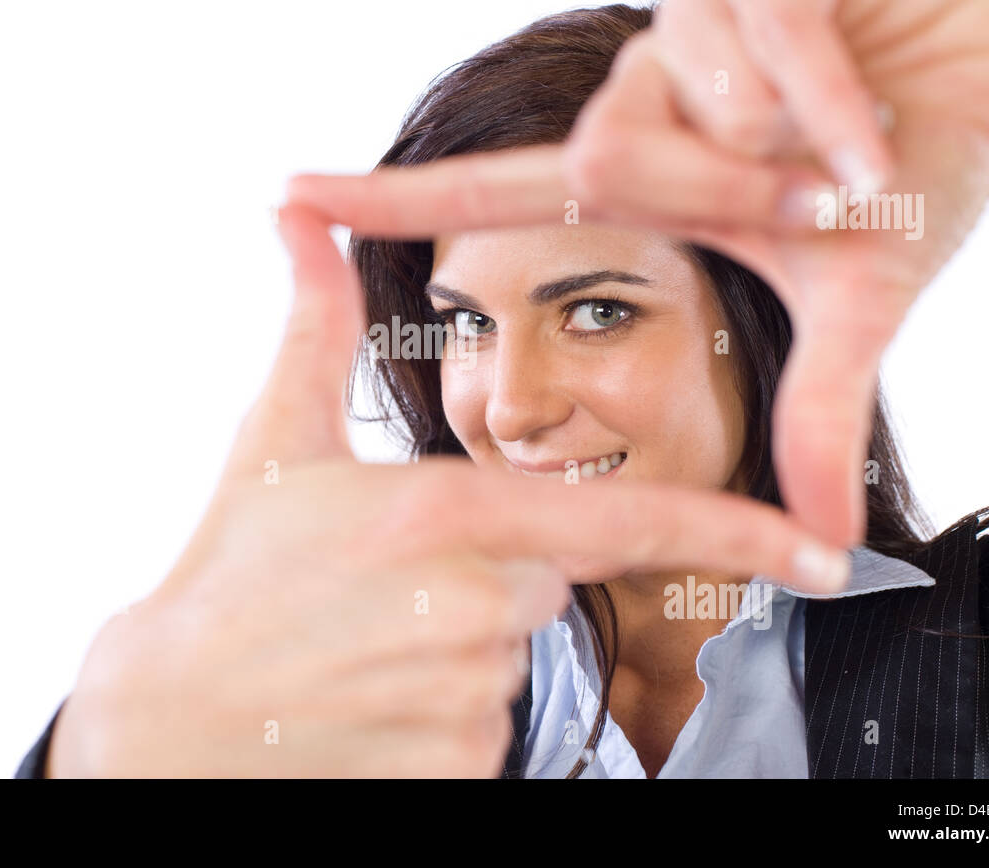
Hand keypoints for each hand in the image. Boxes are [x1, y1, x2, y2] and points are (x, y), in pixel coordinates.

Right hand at [47, 203, 848, 777]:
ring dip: (459, 640)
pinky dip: (443, 709)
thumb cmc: (228, 572)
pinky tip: (367, 697)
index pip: (625, 523)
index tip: (821, 553)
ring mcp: (467, 702)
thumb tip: (298, 218)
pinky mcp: (455, 770)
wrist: (167, 717)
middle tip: (387, 578)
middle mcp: (473, 610)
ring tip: (362, 641)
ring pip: (514, 654)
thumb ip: (315, 323)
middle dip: (494, 568)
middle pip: (548, 578)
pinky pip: (489, 728)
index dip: (735, 533)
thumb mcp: (276, 440)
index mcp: (449, 518)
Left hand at [282, 0, 988, 548]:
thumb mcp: (853, 303)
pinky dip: (830, 87)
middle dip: (726, 193)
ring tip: (858, 149)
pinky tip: (878, 117)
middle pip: (606, 153)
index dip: (391, 199)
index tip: (289, 198)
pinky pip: (761, 22)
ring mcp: (695, 18)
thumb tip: (829, 534)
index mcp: (641, 171)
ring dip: (791, 142)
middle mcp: (646, 91)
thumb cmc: (907, 187)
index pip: (492, 190)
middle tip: (818, 206)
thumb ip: (816, 404)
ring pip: (687, 86)